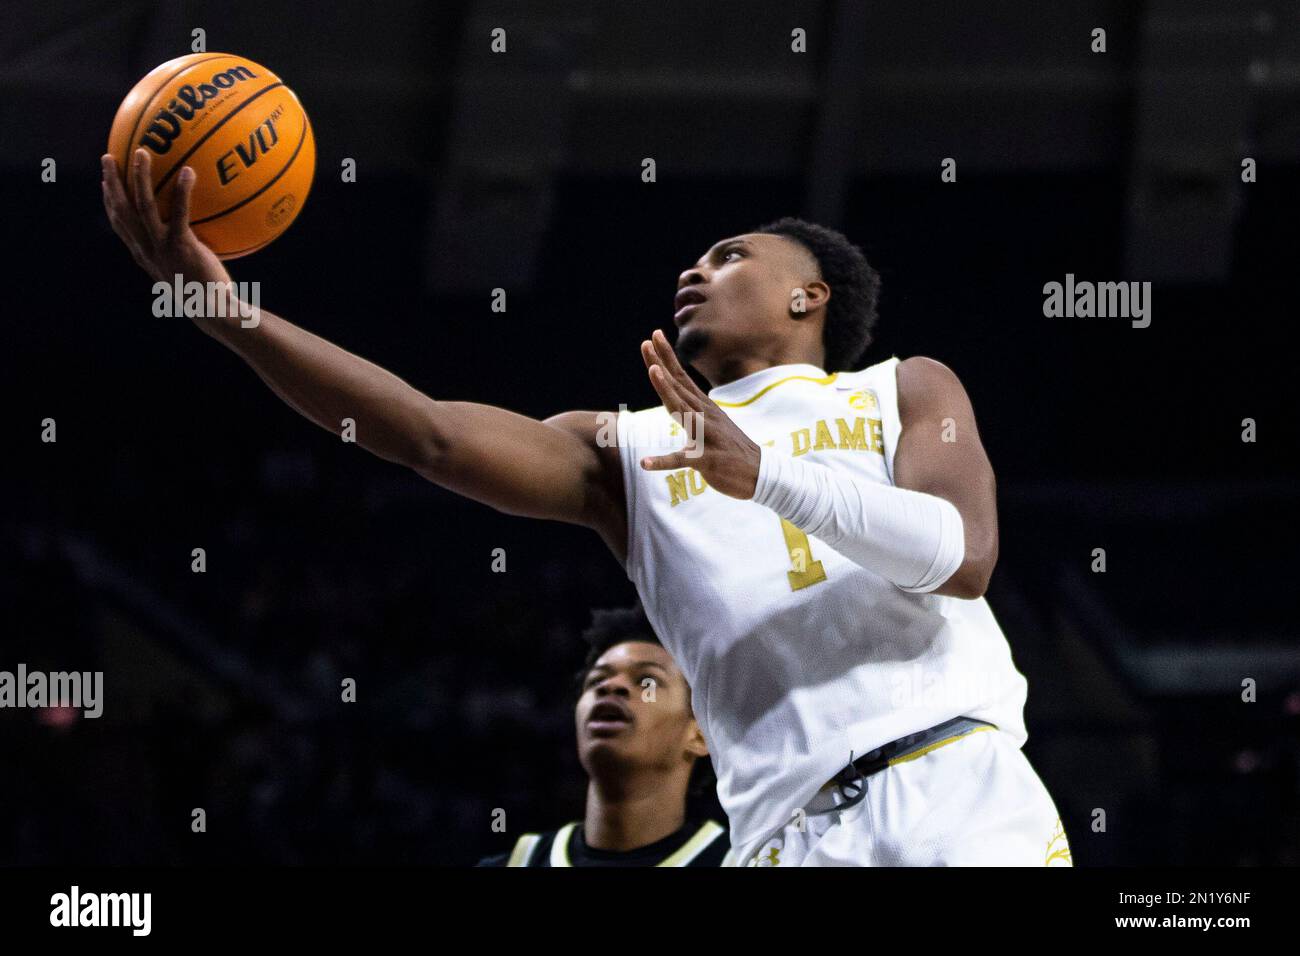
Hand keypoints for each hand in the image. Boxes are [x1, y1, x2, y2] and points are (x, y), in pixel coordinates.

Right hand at [100, 148, 230, 286]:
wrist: (211, 310)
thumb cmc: (203, 292)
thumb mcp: (183, 271)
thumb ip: (179, 252)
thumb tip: (190, 236)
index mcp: (143, 255)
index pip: (119, 224)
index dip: (109, 202)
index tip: (105, 183)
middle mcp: (146, 249)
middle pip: (121, 210)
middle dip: (112, 182)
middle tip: (108, 157)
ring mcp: (162, 247)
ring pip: (143, 206)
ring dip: (139, 177)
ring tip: (141, 153)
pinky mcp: (181, 246)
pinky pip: (180, 213)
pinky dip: (182, 191)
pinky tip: (189, 172)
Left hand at [639, 329, 761, 498]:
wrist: (761, 473)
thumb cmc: (731, 448)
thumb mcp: (712, 422)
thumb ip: (693, 409)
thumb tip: (677, 394)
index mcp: (704, 408)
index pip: (682, 378)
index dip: (667, 358)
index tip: (654, 336)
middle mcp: (705, 416)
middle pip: (679, 387)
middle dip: (661, 364)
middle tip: (646, 341)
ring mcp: (707, 437)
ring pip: (683, 412)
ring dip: (667, 391)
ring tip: (652, 372)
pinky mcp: (707, 460)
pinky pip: (682, 460)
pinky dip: (663, 461)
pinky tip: (645, 463)